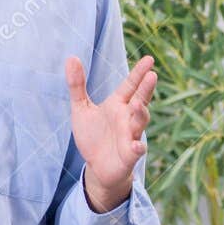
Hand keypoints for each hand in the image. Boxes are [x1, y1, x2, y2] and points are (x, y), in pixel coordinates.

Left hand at [66, 54, 155, 210]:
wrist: (97, 167)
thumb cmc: (93, 136)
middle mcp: (128, 118)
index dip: (139, 73)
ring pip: (140, 122)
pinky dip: (138, 147)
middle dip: (146, 89)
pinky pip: (136, 150)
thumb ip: (77, 85)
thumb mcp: (81, 109)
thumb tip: (71, 57)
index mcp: (118, 104)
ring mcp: (130, 135)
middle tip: (152, 75)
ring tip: (138, 105)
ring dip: (141, 114)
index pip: (131, 85)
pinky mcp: (129, 155)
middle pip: (140, 100)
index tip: (149, 59)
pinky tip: (137, 145)